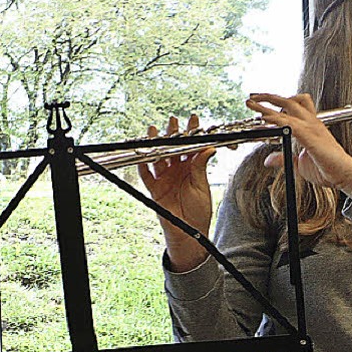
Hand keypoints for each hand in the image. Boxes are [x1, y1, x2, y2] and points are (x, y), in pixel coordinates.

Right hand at [137, 114, 214, 271]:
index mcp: (191, 169)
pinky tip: (142, 155)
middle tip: (173, 120)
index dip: (192, 134)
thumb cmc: (199, 211)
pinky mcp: (154, 189)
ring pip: (158, 158)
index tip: (194, 119)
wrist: (190, 231)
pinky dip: (143, 166)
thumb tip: (209, 148)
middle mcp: (177, 171)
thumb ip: (200, 167)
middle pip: (173, 149)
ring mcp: (164, 179)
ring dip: (155, 145)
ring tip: (153, 130)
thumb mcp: (202, 186)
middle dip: (172, 134)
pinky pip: (146, 176)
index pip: (191, 147)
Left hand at [246, 93, 351, 195]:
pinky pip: (290, 124)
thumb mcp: (299, 164)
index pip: (293, 107)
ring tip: (252, 103)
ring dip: (267, 104)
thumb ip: (284, 158)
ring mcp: (312, 128)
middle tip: (253, 97)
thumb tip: (269, 159)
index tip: (260, 105)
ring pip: (288, 107)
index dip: (276, 104)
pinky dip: (276, 120)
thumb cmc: (328, 169)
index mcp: (311, 126)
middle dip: (269, 97)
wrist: (344, 175)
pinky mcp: (311, 137)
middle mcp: (312, 123)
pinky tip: (265, 120)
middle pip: (289, 100)